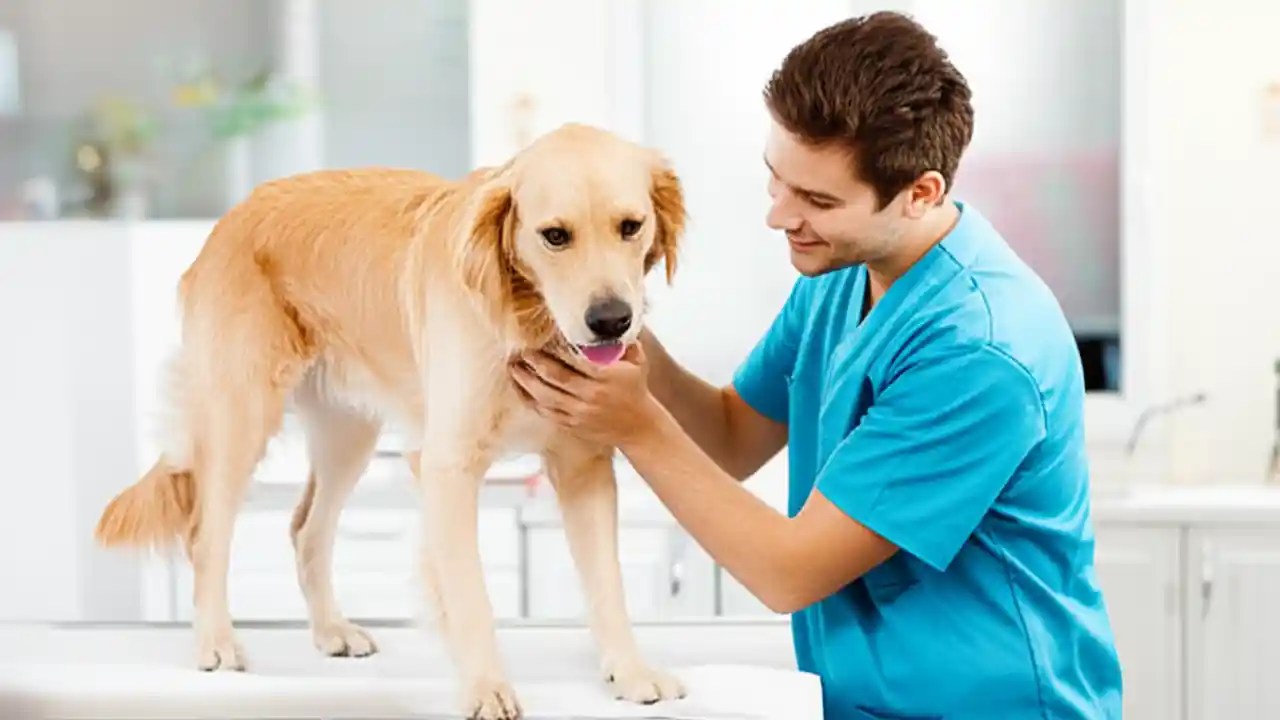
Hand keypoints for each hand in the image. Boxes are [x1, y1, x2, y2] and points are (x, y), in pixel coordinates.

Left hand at [508, 343, 663, 447]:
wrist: (639, 426)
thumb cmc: (635, 389)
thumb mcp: (637, 361)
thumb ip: (623, 341)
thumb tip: (608, 319)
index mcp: (606, 377)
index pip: (576, 359)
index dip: (557, 349)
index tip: (543, 338)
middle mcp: (591, 395)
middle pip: (556, 377)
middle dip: (535, 362)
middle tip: (521, 350)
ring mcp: (579, 412)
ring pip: (545, 396)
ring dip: (525, 381)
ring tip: (513, 367)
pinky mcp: (571, 425)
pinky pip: (544, 412)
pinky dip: (529, 399)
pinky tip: (519, 388)